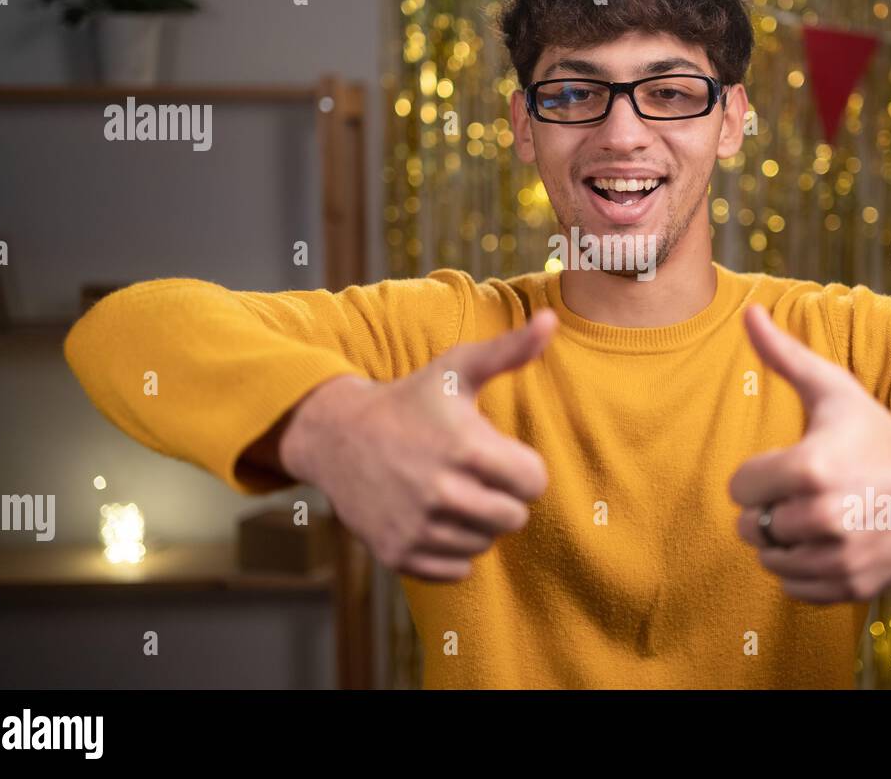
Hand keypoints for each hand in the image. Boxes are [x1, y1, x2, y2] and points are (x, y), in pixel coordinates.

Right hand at [280, 310, 557, 581]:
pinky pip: (456, 569)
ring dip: (477, 522)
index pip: (534, 483)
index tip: (498, 453)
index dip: (522, 467)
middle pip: (514, 518)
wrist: (337, 436)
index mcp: (465, 447)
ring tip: (451, 491)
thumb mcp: (458, 368)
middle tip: (474, 474)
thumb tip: (552, 320)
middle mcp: (441, 492)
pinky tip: (433, 516)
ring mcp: (417, 527)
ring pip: (485, 543)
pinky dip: (452, 548)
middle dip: (502, 495)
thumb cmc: (410, 399)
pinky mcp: (399, 554)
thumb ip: (511, 350)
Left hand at [729, 305, 890, 603]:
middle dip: (767, 509)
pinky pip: (796, 588)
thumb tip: (748, 310)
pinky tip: (826, 542)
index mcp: (811, 468)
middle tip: (802, 492)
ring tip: (813, 515)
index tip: (786, 465)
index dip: (757, 474)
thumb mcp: (833, 389)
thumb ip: (784, 354)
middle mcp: (826, 516)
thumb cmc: (877, 430)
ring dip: (782, 541)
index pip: (739, 488)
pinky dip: (802, 570)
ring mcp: (843, 556)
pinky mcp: (856, 585)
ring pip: (769, 560)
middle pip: (750, 527)